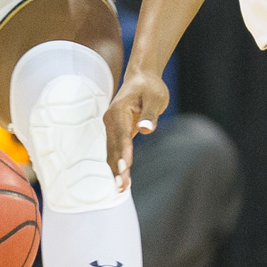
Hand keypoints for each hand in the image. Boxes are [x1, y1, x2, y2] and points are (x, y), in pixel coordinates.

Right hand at [104, 67, 170, 190]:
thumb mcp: (155, 97)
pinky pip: (116, 150)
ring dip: (116, 170)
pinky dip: (118, 164)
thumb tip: (146, 129)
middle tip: (121, 186)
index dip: (122, 152)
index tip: (124, 168)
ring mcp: (111, 126)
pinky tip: (122, 179)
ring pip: (112, 151)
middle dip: (117, 168)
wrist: (142, 78)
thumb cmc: (150, 87)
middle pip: (113, 147)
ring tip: (121, 188)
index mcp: (119, 110)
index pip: (121, 135)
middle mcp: (111, 119)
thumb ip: (150, 114)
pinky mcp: (116, 132)